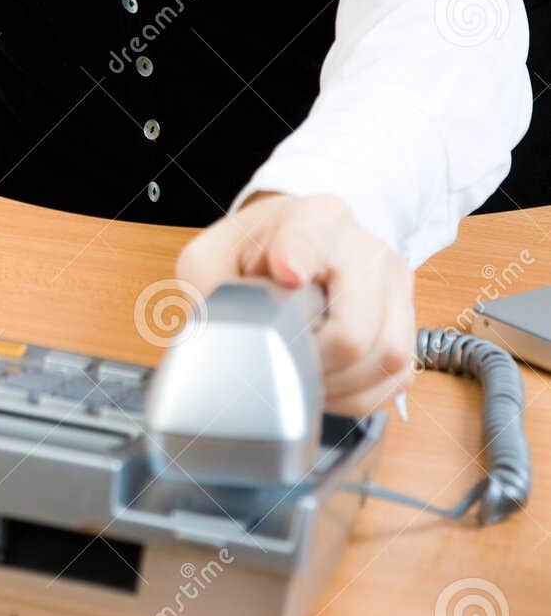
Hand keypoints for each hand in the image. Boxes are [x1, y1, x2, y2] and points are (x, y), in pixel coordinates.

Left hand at [175, 191, 415, 417]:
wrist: (298, 246)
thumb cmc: (256, 253)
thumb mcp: (213, 256)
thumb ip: (208, 286)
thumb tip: (223, 337)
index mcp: (316, 218)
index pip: (312, 237)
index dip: (299, 256)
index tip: (286, 272)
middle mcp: (366, 247)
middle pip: (355, 329)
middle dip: (312, 363)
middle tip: (283, 362)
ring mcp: (395, 286)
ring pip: (385, 359)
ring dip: (339, 386)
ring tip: (303, 375)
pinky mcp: (407, 323)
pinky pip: (395, 379)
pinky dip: (358, 396)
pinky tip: (328, 384)